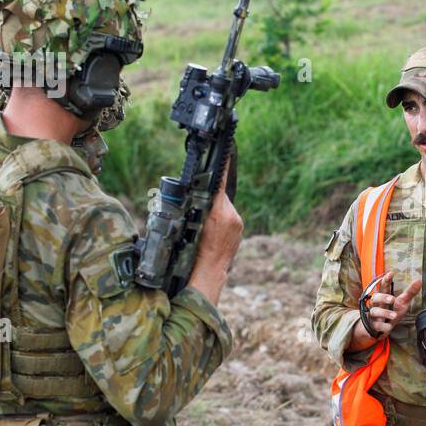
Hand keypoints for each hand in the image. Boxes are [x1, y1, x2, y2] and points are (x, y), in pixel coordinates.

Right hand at [186, 155, 243, 304]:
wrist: (210, 272)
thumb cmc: (191, 253)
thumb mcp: (186, 226)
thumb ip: (192, 208)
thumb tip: (192, 195)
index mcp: (217, 213)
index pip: (219, 183)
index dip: (221, 167)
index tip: (224, 153)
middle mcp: (231, 214)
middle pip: (219, 194)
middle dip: (209, 194)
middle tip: (199, 198)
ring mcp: (237, 221)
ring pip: (224, 204)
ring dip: (214, 206)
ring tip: (204, 218)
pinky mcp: (239, 227)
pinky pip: (229, 214)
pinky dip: (220, 215)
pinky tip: (211, 224)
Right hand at [350, 271, 421, 348]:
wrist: (383, 328)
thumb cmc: (392, 311)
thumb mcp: (402, 302)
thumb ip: (410, 292)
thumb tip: (419, 280)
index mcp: (384, 296)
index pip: (384, 286)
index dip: (386, 280)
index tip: (391, 273)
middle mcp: (377, 304)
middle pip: (375, 297)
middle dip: (383, 297)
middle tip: (392, 299)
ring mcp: (374, 315)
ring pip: (375, 311)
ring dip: (384, 313)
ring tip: (394, 315)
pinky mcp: (373, 325)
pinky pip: (376, 325)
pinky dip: (383, 326)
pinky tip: (389, 327)